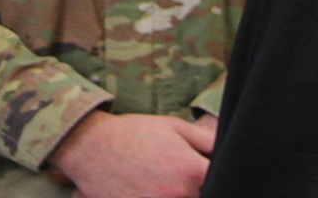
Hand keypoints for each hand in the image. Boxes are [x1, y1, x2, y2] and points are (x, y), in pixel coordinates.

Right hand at [48, 111, 211, 197]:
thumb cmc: (134, 133)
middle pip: (202, 196)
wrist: (92, 147)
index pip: (221, 181)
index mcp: (191, 170)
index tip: (209, 173)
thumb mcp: (174, 127)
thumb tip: (225, 151)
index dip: (220, 178)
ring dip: (178, 195)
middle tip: (177, 175)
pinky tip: (149, 188)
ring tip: (160, 180)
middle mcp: (179, 194)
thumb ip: (206, 141)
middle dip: (197, 188)